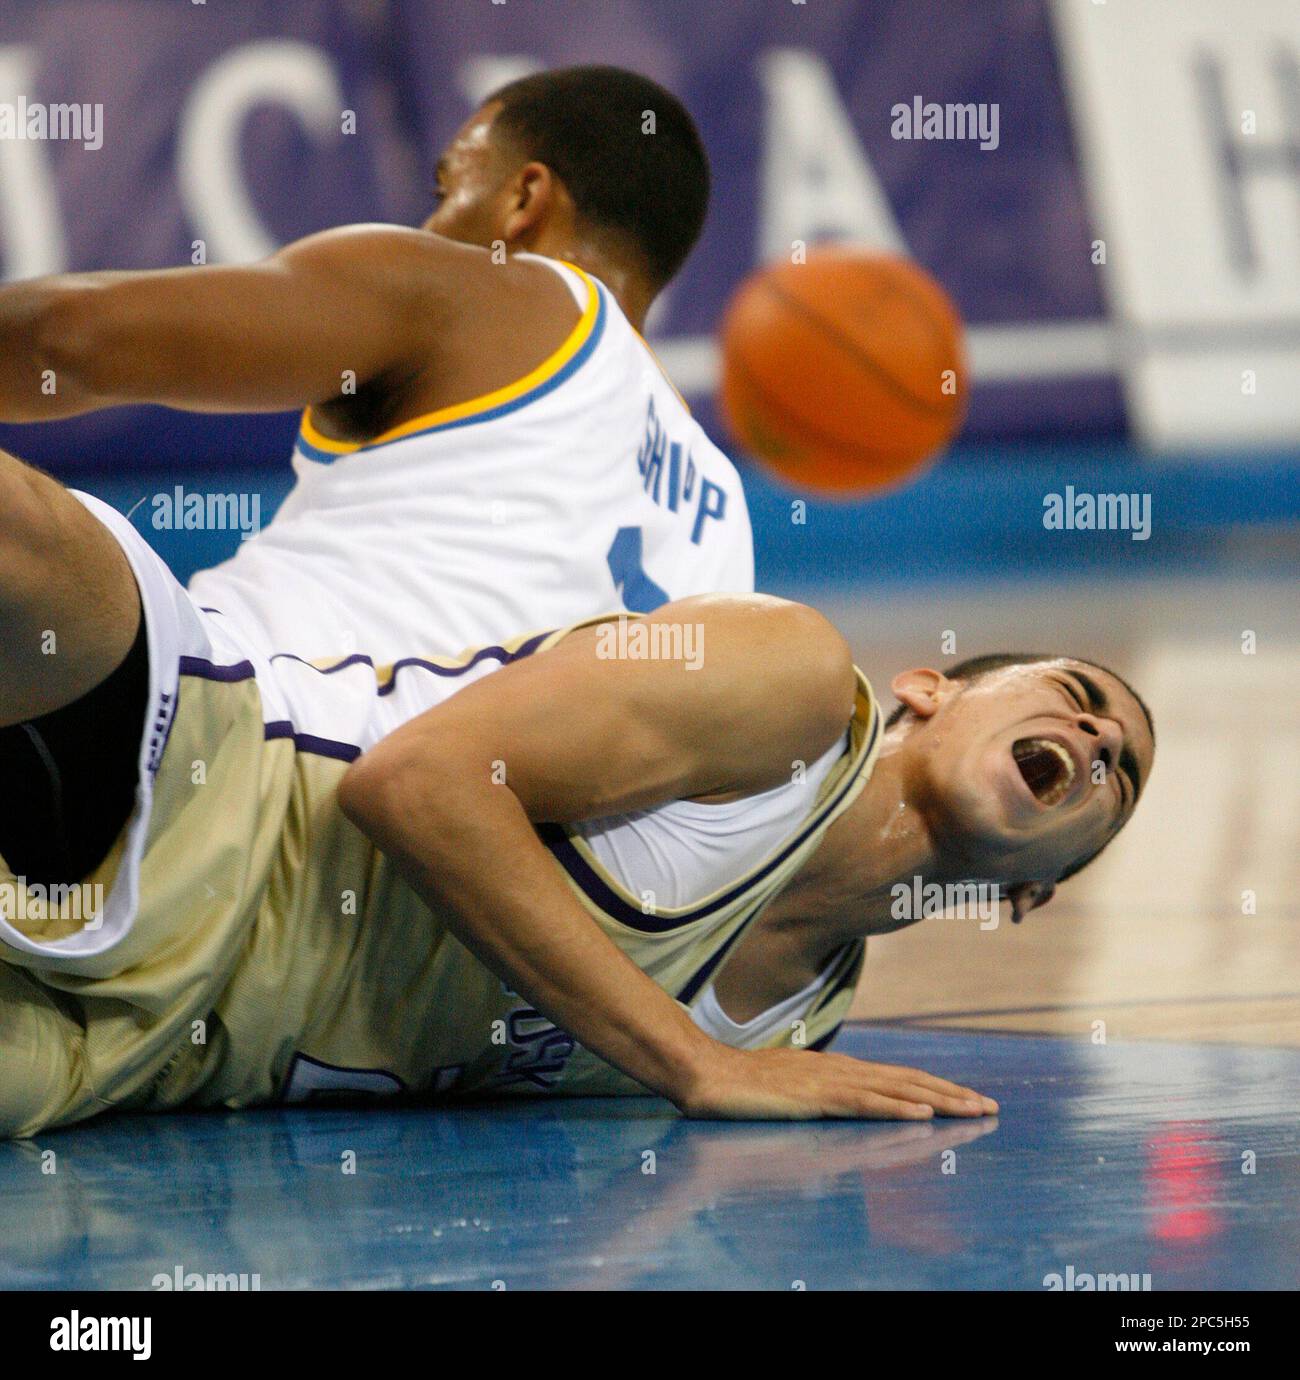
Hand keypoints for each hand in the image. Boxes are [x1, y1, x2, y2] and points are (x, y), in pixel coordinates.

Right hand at [675, 1045, 998, 1120]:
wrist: (707, 1074)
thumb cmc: (742, 1085)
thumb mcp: (790, 1092)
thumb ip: (817, 1095)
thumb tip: (838, 1104)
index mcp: (837, 1069)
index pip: (897, 1077)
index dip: (935, 1086)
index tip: (967, 1098)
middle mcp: (842, 1069)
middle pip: (908, 1079)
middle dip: (952, 1092)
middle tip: (991, 1106)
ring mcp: (830, 1081)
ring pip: (897, 1089)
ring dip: (940, 1099)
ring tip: (973, 1109)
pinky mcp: (816, 1097)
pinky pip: (865, 1103)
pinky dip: (898, 1106)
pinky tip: (923, 1112)